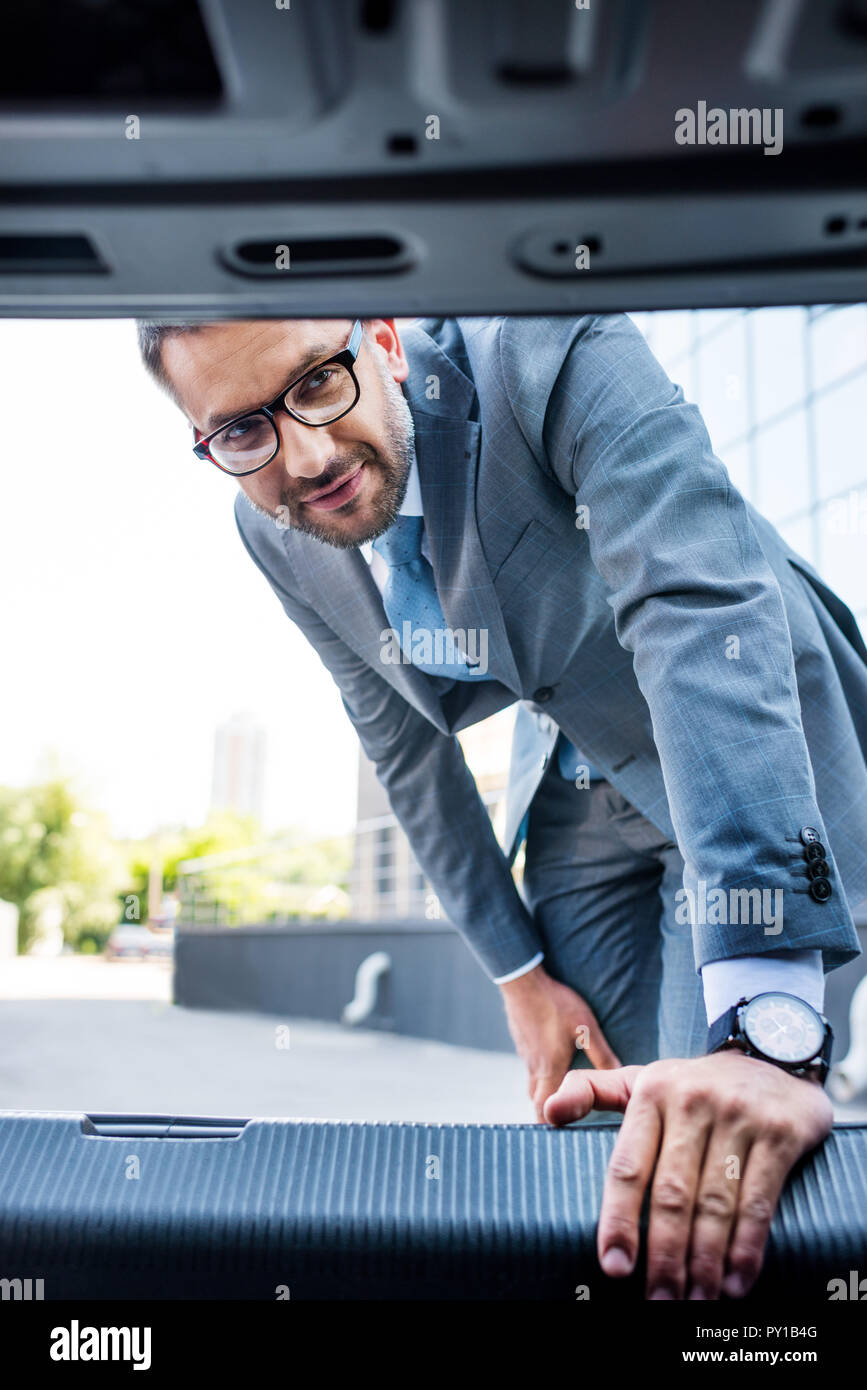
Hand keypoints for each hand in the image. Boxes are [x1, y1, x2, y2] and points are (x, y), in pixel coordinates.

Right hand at [500, 964, 620, 1121]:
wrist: (523, 981)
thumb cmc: (556, 1004)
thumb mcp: (587, 1028)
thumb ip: (602, 1056)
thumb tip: (620, 1078)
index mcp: (550, 1070)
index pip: (546, 1111)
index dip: (552, 1128)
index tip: (562, 1141)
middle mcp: (534, 1067)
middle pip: (536, 1103)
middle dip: (547, 1118)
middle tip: (562, 1129)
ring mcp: (525, 1055)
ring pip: (532, 1087)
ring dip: (543, 1097)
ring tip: (559, 1104)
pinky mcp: (522, 1042)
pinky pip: (530, 1070)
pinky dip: (540, 1079)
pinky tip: (552, 1069)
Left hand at [544, 1049, 831, 1298]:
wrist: (773, 1056)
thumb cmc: (695, 1084)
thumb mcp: (643, 1079)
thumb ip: (592, 1092)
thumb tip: (547, 1111)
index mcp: (652, 1092)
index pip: (629, 1165)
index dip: (619, 1219)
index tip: (614, 1265)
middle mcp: (693, 1101)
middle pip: (672, 1193)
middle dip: (664, 1255)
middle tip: (658, 1300)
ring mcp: (738, 1116)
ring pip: (715, 1203)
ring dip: (704, 1262)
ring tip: (696, 1301)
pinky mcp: (780, 1133)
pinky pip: (759, 1200)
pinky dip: (747, 1247)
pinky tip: (736, 1282)